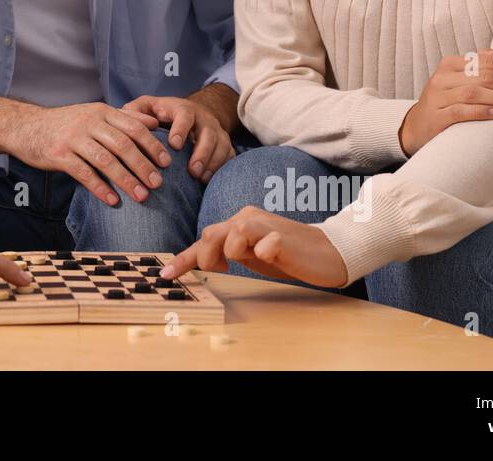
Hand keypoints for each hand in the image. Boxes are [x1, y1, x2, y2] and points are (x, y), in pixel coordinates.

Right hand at [4, 102, 169, 205]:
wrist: (26, 127)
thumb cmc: (65, 124)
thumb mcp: (94, 114)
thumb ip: (124, 118)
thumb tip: (154, 124)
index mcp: (101, 112)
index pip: (133, 127)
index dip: (152, 145)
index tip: (167, 163)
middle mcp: (89, 123)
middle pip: (123, 145)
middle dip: (143, 165)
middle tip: (158, 184)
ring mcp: (73, 138)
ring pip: (105, 160)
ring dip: (126, 179)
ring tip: (141, 196)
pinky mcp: (59, 155)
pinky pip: (84, 173)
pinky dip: (100, 187)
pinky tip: (112, 200)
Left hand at [121, 93, 235, 182]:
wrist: (193, 113)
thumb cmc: (163, 113)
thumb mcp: (148, 105)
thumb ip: (135, 110)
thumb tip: (121, 116)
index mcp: (183, 109)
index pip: (185, 115)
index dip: (181, 129)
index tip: (174, 145)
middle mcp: (203, 119)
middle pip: (209, 133)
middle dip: (202, 152)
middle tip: (192, 170)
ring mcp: (216, 132)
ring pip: (222, 146)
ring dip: (212, 163)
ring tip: (200, 178)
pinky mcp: (225, 145)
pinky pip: (229, 157)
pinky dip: (221, 168)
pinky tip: (209, 181)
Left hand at [160, 206, 349, 287]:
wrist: (327, 252)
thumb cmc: (286, 254)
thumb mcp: (250, 254)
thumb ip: (228, 252)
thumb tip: (201, 260)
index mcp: (239, 221)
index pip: (205, 238)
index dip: (183, 258)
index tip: (165, 275)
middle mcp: (248, 218)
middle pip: (210, 233)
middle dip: (207, 257)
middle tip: (221, 270)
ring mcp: (266, 226)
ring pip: (231, 234)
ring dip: (232, 253)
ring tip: (249, 260)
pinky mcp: (283, 239)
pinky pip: (264, 245)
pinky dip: (263, 252)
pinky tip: (272, 256)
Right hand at [399, 49, 492, 156]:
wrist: (416, 127)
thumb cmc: (446, 103)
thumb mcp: (458, 81)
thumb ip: (477, 67)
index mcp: (450, 64)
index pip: (489, 62)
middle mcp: (442, 78)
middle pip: (485, 76)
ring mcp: (437, 97)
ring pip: (475, 93)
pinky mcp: (436, 118)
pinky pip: (460, 111)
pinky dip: (480, 111)